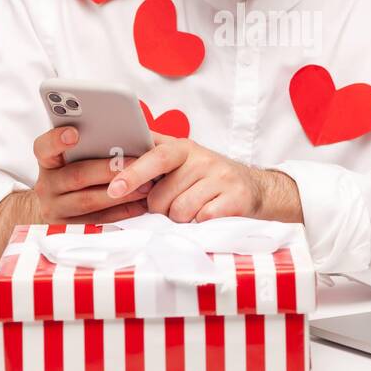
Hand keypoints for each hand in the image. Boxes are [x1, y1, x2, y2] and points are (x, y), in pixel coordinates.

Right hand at [31, 126, 151, 224]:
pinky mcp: (69, 228)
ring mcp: (54, 209)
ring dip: (120, 194)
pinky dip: (122, 211)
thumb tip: (125, 133)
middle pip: (76, 176)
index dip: (57, 140)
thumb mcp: (74, 156)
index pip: (43, 148)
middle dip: (108, 170)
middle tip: (135, 163)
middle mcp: (46, 185)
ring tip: (145, 185)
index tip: (74, 134)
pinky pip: (98, 221)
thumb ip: (91, 144)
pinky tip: (141, 203)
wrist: (57, 205)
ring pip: (88, 201)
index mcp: (47, 161)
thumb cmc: (76, 171)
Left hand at [105, 133, 302, 223]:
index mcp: (184, 148)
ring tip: (193, 208)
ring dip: (181, 218)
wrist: (256, 188)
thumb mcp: (183, 161)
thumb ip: (152, 159)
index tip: (114, 189)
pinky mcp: (236, 198)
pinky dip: (200, 223)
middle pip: (162, 196)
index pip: (154, 156)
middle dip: (160, 208)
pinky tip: (208, 214)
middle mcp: (202, 158)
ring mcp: (221, 177)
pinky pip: (202, 219)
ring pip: (180, 211)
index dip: (132, 173)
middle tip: (173, 203)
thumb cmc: (209, 178)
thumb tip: (114, 172)